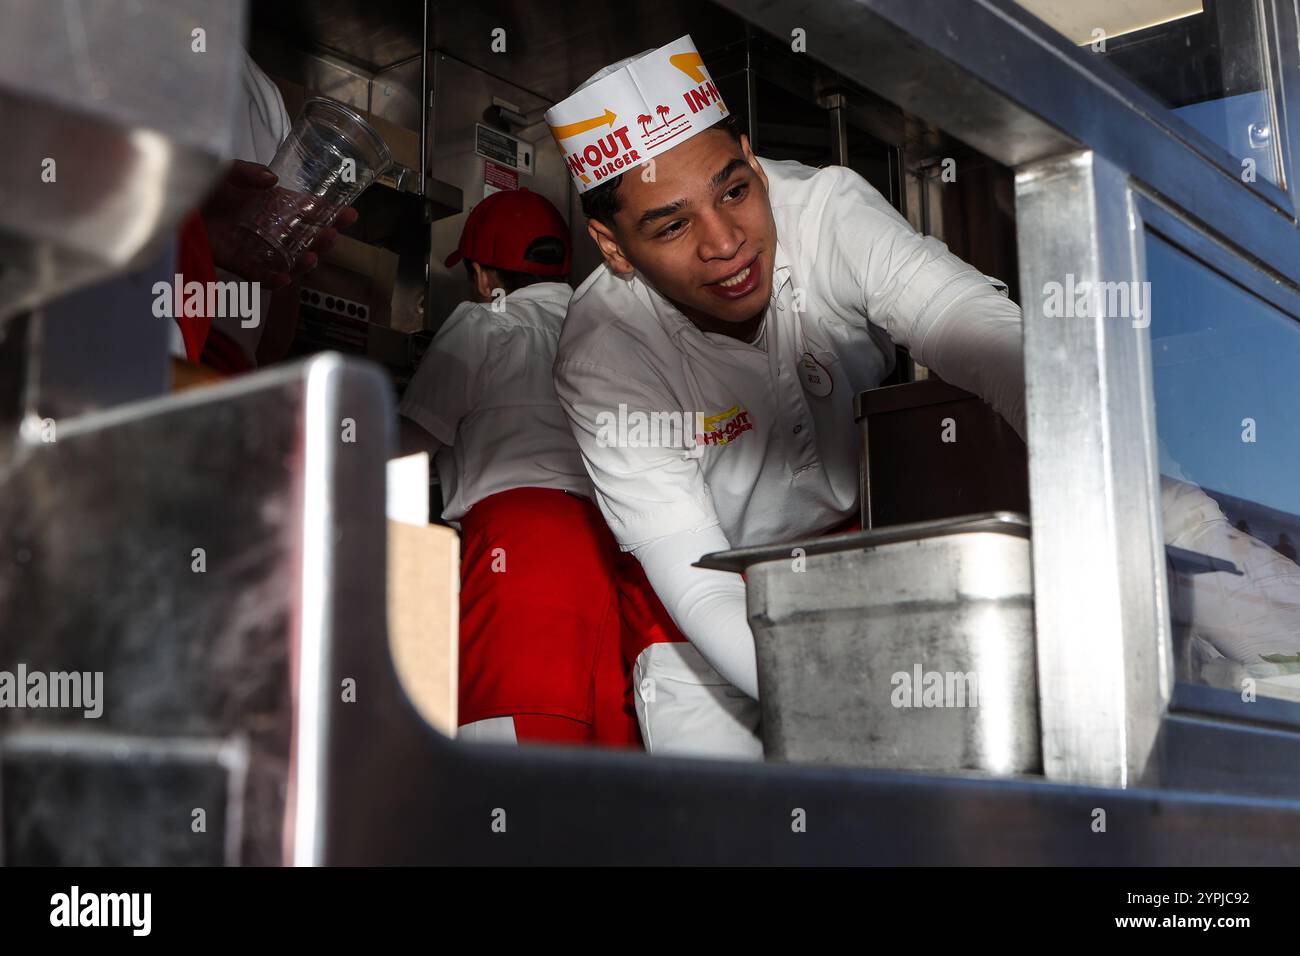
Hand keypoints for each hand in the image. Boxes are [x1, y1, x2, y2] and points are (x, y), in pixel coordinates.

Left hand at [201, 160, 358, 286]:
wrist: (165, 201)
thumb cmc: (197, 182)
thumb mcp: (224, 169)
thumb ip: (247, 172)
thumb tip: (273, 181)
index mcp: (268, 201)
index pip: (305, 208)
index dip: (327, 212)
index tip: (348, 214)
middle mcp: (265, 224)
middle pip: (302, 236)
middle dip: (322, 237)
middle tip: (332, 236)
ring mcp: (252, 244)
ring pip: (286, 257)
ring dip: (302, 261)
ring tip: (313, 258)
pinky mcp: (233, 260)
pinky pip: (256, 274)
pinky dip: (270, 279)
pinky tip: (283, 279)